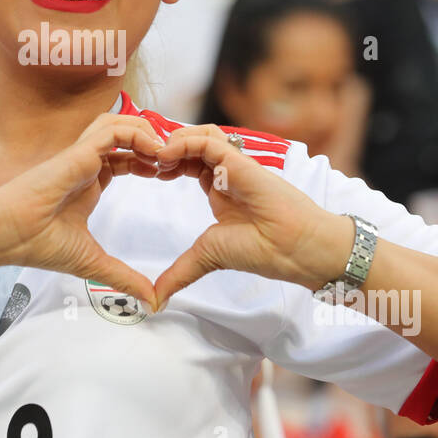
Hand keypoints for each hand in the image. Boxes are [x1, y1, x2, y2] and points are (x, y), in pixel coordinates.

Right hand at [0, 113, 165, 309]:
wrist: (10, 235)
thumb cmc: (38, 244)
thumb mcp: (93, 262)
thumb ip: (124, 278)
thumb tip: (150, 302)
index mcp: (87, 183)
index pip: (123, 158)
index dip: (147, 161)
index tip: (166, 174)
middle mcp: (85, 165)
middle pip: (124, 135)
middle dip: (152, 141)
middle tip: (174, 158)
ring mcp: (81, 155)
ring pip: (117, 124)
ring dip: (144, 131)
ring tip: (164, 151)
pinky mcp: (77, 151)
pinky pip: (111, 130)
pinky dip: (134, 133)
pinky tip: (152, 150)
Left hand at [151, 125, 352, 306]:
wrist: (294, 249)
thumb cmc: (260, 250)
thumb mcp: (206, 258)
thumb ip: (179, 274)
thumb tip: (154, 301)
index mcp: (219, 190)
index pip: (187, 163)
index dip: (165, 163)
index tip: (145, 172)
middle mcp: (226, 174)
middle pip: (191, 144)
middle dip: (165, 147)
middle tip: (143, 159)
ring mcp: (233, 165)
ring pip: (200, 136)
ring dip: (173, 140)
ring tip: (154, 156)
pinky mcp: (240, 161)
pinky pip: (209, 141)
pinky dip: (185, 143)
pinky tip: (166, 155)